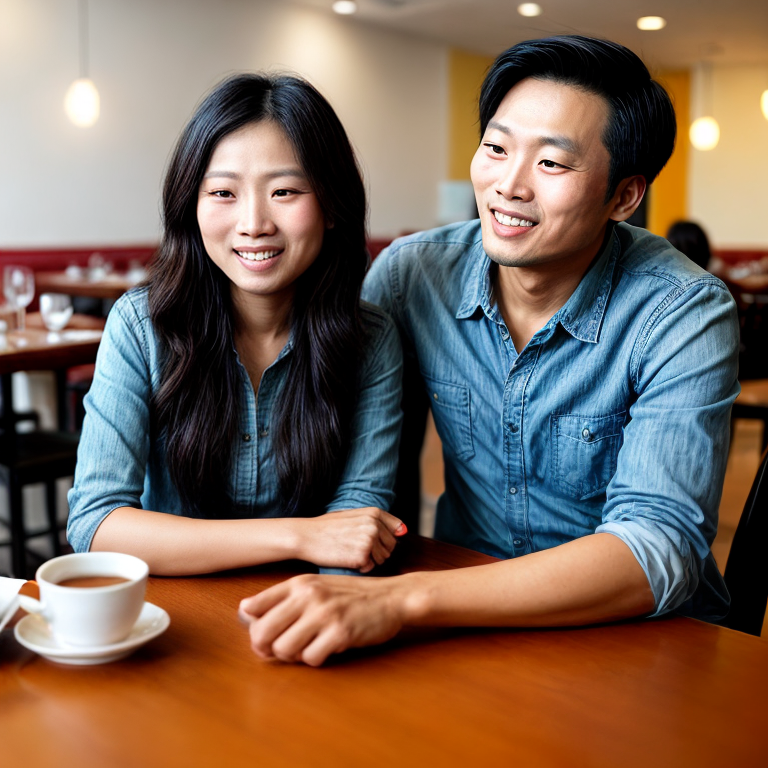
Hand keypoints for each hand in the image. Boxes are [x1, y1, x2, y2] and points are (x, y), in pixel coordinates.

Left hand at [239, 574, 405, 665]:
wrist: (391, 596)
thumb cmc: (351, 594)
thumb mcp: (316, 586)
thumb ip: (285, 598)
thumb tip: (245, 614)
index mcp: (299, 583)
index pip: (255, 606)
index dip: (252, 627)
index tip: (263, 635)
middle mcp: (308, 595)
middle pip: (262, 632)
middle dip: (266, 648)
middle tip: (279, 650)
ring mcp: (324, 614)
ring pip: (284, 649)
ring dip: (292, 656)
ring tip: (305, 648)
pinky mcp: (340, 632)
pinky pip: (311, 659)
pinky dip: (315, 660)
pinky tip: (325, 649)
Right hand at [297, 507, 405, 573]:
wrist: (306, 536)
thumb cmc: (327, 527)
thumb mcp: (354, 516)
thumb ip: (377, 521)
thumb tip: (403, 531)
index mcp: (374, 512)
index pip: (396, 529)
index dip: (385, 538)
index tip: (370, 540)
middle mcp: (375, 524)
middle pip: (391, 546)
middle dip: (378, 551)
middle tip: (356, 548)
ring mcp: (369, 539)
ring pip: (383, 558)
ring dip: (369, 560)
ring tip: (350, 552)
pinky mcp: (362, 555)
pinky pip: (370, 567)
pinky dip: (360, 567)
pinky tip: (346, 559)